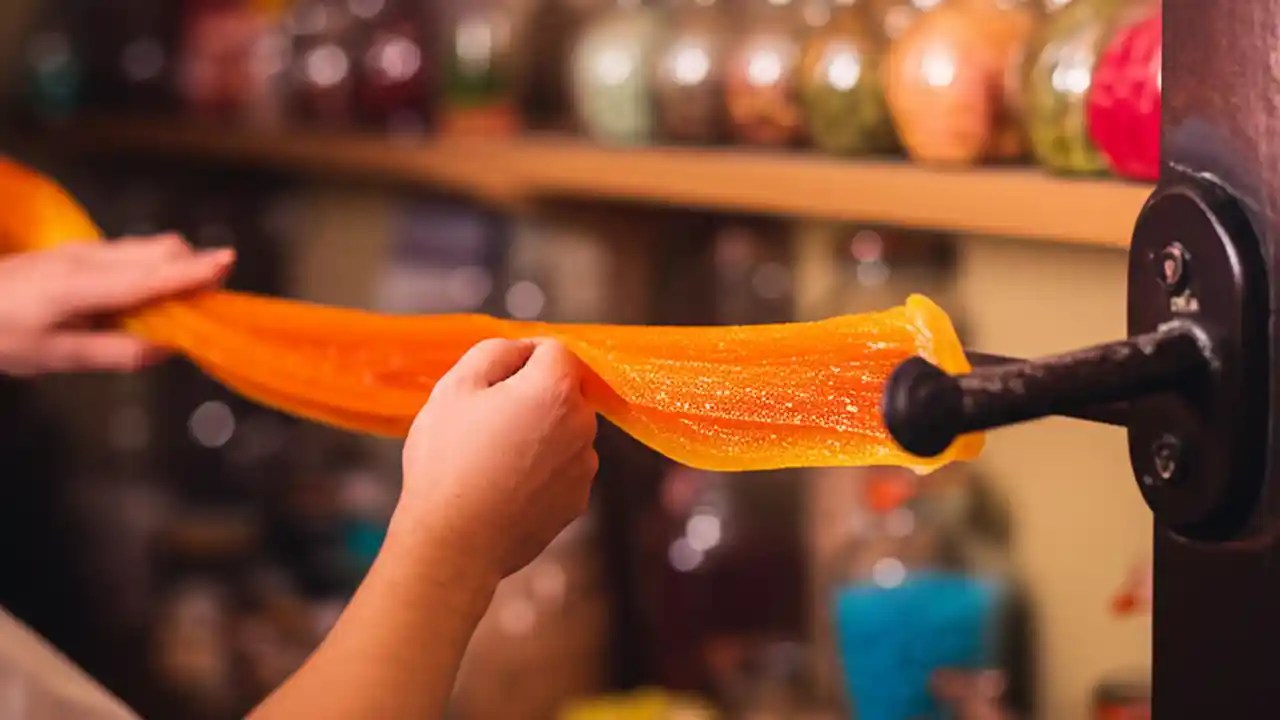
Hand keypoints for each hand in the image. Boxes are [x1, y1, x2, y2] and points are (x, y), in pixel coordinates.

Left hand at [0, 234, 233, 376]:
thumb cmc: (1, 333)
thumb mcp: (52, 356)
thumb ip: (112, 353)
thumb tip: (165, 350)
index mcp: (79, 287)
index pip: (147, 278)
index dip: (190, 272)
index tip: (228, 262)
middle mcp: (87, 259)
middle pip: (158, 250)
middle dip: (194, 267)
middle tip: (211, 302)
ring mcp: (85, 250)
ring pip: (148, 247)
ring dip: (177, 267)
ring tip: (185, 304)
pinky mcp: (82, 252)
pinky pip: (134, 253)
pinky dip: (156, 269)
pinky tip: (150, 298)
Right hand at [397, 338, 598, 578]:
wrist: (455, 544)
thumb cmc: (449, 462)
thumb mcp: (455, 387)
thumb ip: (494, 351)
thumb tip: (519, 350)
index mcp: (555, 390)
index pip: (554, 350)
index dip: (521, 356)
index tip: (493, 378)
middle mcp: (582, 425)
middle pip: (562, 392)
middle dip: (530, 396)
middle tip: (484, 421)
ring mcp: (584, 467)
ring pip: (563, 431)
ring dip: (538, 433)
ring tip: (491, 459)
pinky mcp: (577, 501)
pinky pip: (561, 469)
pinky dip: (541, 469)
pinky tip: (505, 485)